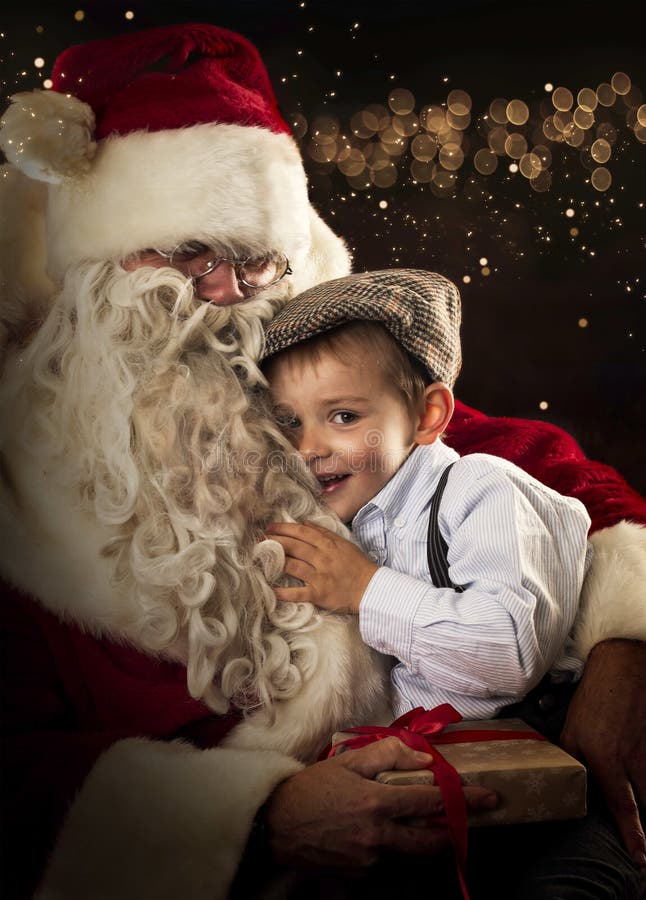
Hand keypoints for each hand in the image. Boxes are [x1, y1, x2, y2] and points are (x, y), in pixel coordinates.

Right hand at [264, 736, 497, 868]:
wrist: (275, 826)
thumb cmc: (311, 788)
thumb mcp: (348, 761)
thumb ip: (388, 754)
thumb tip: (425, 759)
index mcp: (377, 804)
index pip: (432, 803)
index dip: (465, 801)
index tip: (490, 798)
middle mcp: (378, 837)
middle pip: (431, 842)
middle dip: (453, 834)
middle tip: (464, 823)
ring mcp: (369, 861)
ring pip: (411, 855)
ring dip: (424, 843)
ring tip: (427, 827)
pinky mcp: (359, 876)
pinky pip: (389, 864)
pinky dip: (397, 850)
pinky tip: (389, 836)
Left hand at [267, 521, 377, 612]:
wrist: (371, 589)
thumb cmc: (358, 565)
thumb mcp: (344, 544)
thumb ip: (324, 533)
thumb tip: (306, 523)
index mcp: (328, 545)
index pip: (302, 532)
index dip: (284, 528)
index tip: (270, 527)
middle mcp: (322, 558)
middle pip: (294, 546)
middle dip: (275, 540)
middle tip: (260, 538)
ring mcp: (320, 576)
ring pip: (293, 565)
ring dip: (276, 560)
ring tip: (261, 557)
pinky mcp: (319, 594)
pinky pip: (298, 593)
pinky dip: (283, 592)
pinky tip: (270, 590)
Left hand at [560, 638, 645, 866]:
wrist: (623, 669)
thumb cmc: (594, 700)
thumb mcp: (572, 729)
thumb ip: (570, 759)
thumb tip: (563, 782)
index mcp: (606, 759)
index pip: (623, 805)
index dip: (633, 834)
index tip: (641, 858)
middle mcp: (632, 760)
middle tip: (645, 850)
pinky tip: (645, 782)